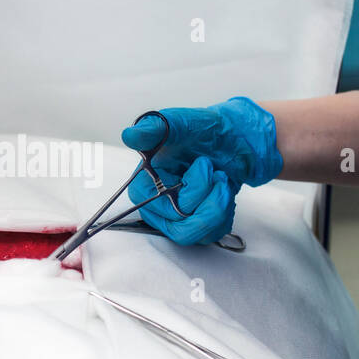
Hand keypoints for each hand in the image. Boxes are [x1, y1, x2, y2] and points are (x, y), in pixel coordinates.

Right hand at [119, 97, 282, 244]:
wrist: (229, 138)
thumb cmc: (201, 131)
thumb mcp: (178, 123)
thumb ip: (152, 129)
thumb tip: (129, 136)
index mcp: (143, 185)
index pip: (163, 206)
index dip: (190, 190)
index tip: (203, 164)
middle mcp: (156, 206)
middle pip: (181, 224)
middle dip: (208, 196)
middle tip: (216, 172)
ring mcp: (176, 219)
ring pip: (196, 234)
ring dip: (218, 206)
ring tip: (222, 182)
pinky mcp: (195, 226)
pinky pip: (211, 235)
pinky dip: (225, 214)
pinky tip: (222, 193)